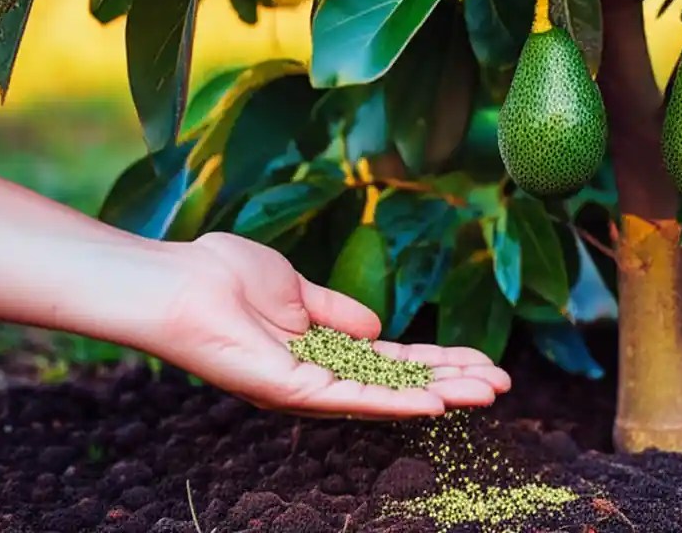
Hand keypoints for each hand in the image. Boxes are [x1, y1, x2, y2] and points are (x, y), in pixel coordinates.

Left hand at [146, 232, 510, 418]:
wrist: (177, 282)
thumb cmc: (223, 276)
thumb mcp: (297, 289)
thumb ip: (337, 312)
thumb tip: (379, 327)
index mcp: (323, 350)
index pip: (394, 362)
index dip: (439, 362)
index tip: (482, 361)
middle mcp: (320, 376)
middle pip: (401, 384)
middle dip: (454, 382)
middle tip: (503, 385)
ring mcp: (308, 388)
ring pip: (387, 397)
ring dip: (441, 395)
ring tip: (489, 394)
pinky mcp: (292, 392)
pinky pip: (354, 400)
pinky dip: (397, 404)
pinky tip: (438, 404)